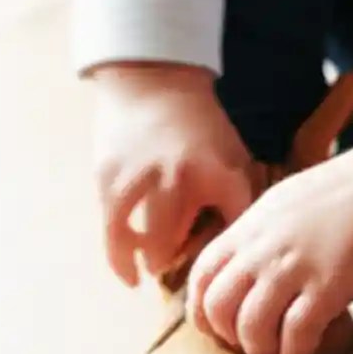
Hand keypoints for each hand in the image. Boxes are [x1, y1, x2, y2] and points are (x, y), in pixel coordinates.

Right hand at [91, 63, 253, 285]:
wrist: (153, 80)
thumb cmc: (200, 124)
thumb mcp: (233, 154)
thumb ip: (238, 194)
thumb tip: (244, 243)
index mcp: (216, 173)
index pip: (232, 226)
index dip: (230, 255)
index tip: (227, 269)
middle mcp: (178, 179)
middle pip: (183, 243)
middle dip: (180, 262)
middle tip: (180, 270)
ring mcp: (140, 180)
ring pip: (144, 242)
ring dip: (148, 262)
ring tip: (148, 273)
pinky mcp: (109, 180)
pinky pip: (112, 230)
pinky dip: (119, 257)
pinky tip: (127, 273)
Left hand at [187, 133, 352, 353]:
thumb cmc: (339, 193)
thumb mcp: (280, 205)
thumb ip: (256, 237)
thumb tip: (242, 268)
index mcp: (248, 228)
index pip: (201, 276)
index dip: (201, 309)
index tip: (215, 328)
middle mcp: (262, 250)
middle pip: (219, 308)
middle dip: (228, 337)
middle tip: (248, 346)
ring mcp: (293, 270)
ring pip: (252, 329)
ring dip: (260, 352)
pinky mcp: (327, 289)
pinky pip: (296, 338)